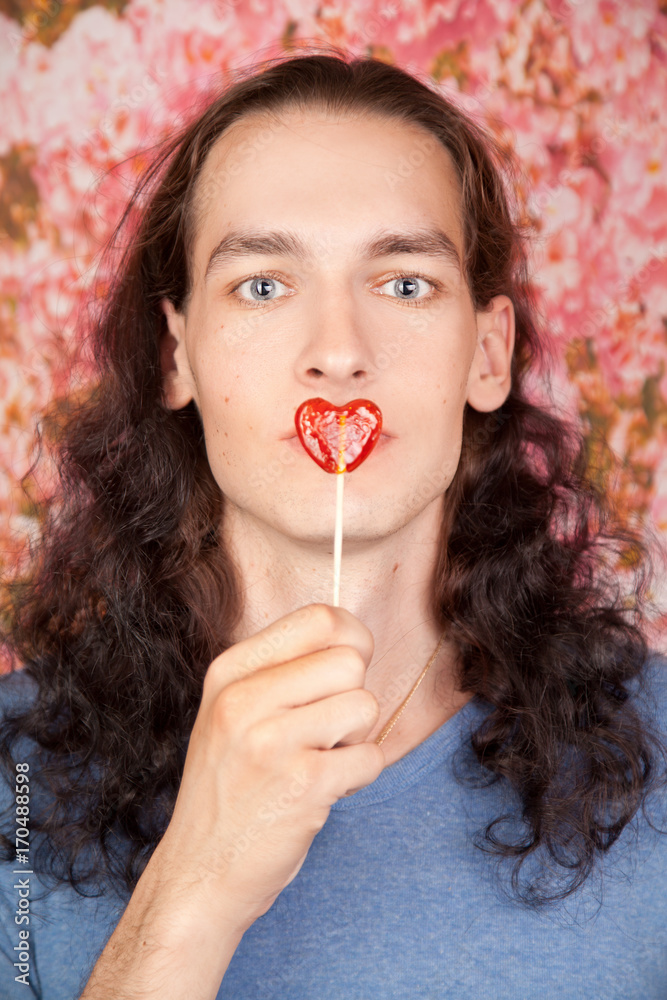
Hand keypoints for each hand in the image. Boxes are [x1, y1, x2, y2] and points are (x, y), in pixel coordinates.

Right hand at [154, 603, 384, 929]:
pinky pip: (371, 757)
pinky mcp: (302, 785)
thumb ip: (281, 670)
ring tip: (318, 761)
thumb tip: (353, 639)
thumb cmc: (229, 788)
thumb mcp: (231, 712)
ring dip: (355, 740)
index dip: (351, 640)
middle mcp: (243, 699)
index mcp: (229, 671)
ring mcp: (270, 741)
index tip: (344, 672)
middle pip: (350, 660)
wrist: (198, 873)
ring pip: (365, 706)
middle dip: (352, 695)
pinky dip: (358, 778)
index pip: (319, 618)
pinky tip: (321, 791)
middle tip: (326, 731)